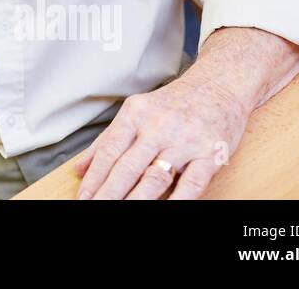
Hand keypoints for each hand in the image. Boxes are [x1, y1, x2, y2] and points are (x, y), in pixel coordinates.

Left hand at [72, 73, 249, 199]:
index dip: (94, 178)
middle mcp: (157, 127)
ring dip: (135, 200)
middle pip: (127, 167)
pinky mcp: (210, 154)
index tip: (83, 197)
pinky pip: (191, 183)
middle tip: (96, 209)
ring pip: (155, 177)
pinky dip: (177, 201)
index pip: (108, 152)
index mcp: (135, 114)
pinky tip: (164, 209)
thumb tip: (80, 168)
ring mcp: (185, 141)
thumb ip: (107, 140)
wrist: (218, 86)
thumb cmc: (175, 103)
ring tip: (122, 212)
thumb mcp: (136, 111)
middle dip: (109, 193)